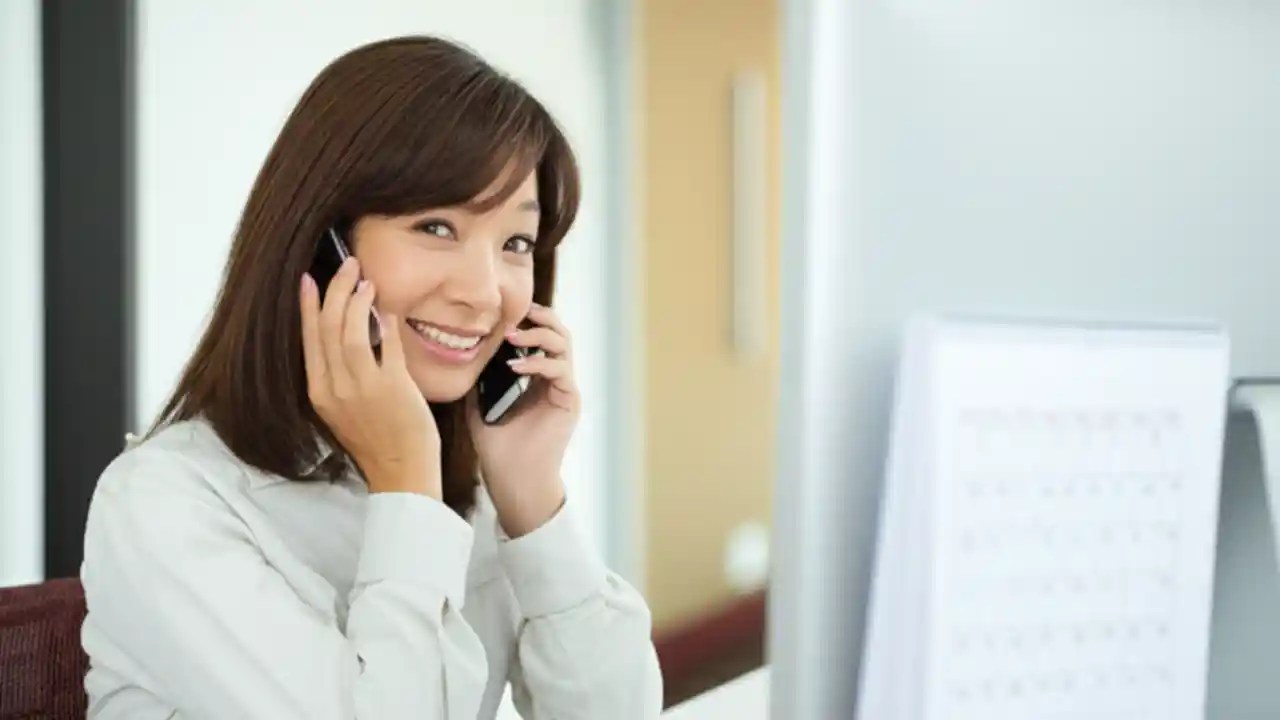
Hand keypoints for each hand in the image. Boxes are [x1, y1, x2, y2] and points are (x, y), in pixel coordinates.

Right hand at [299, 258, 440, 496]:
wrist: (401, 473)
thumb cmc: (377, 440)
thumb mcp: (345, 408)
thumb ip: (342, 375)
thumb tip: (349, 333)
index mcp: (320, 392)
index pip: (308, 338)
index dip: (307, 305)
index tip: (309, 279)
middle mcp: (336, 388)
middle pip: (327, 327)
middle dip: (335, 289)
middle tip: (348, 265)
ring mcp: (363, 388)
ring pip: (350, 332)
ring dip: (358, 300)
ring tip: (367, 282)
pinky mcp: (392, 389)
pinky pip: (385, 347)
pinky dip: (384, 326)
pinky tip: (387, 312)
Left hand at [468, 303, 578, 536]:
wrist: (514, 482)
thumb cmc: (499, 452)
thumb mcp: (480, 410)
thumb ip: (477, 386)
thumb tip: (459, 362)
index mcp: (539, 381)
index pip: (541, 338)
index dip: (528, 321)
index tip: (505, 312)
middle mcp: (556, 381)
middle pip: (559, 333)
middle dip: (541, 318)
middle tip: (518, 311)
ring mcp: (565, 390)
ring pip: (564, 345)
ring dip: (538, 335)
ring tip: (511, 336)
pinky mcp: (569, 402)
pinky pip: (560, 371)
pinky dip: (538, 363)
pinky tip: (514, 367)